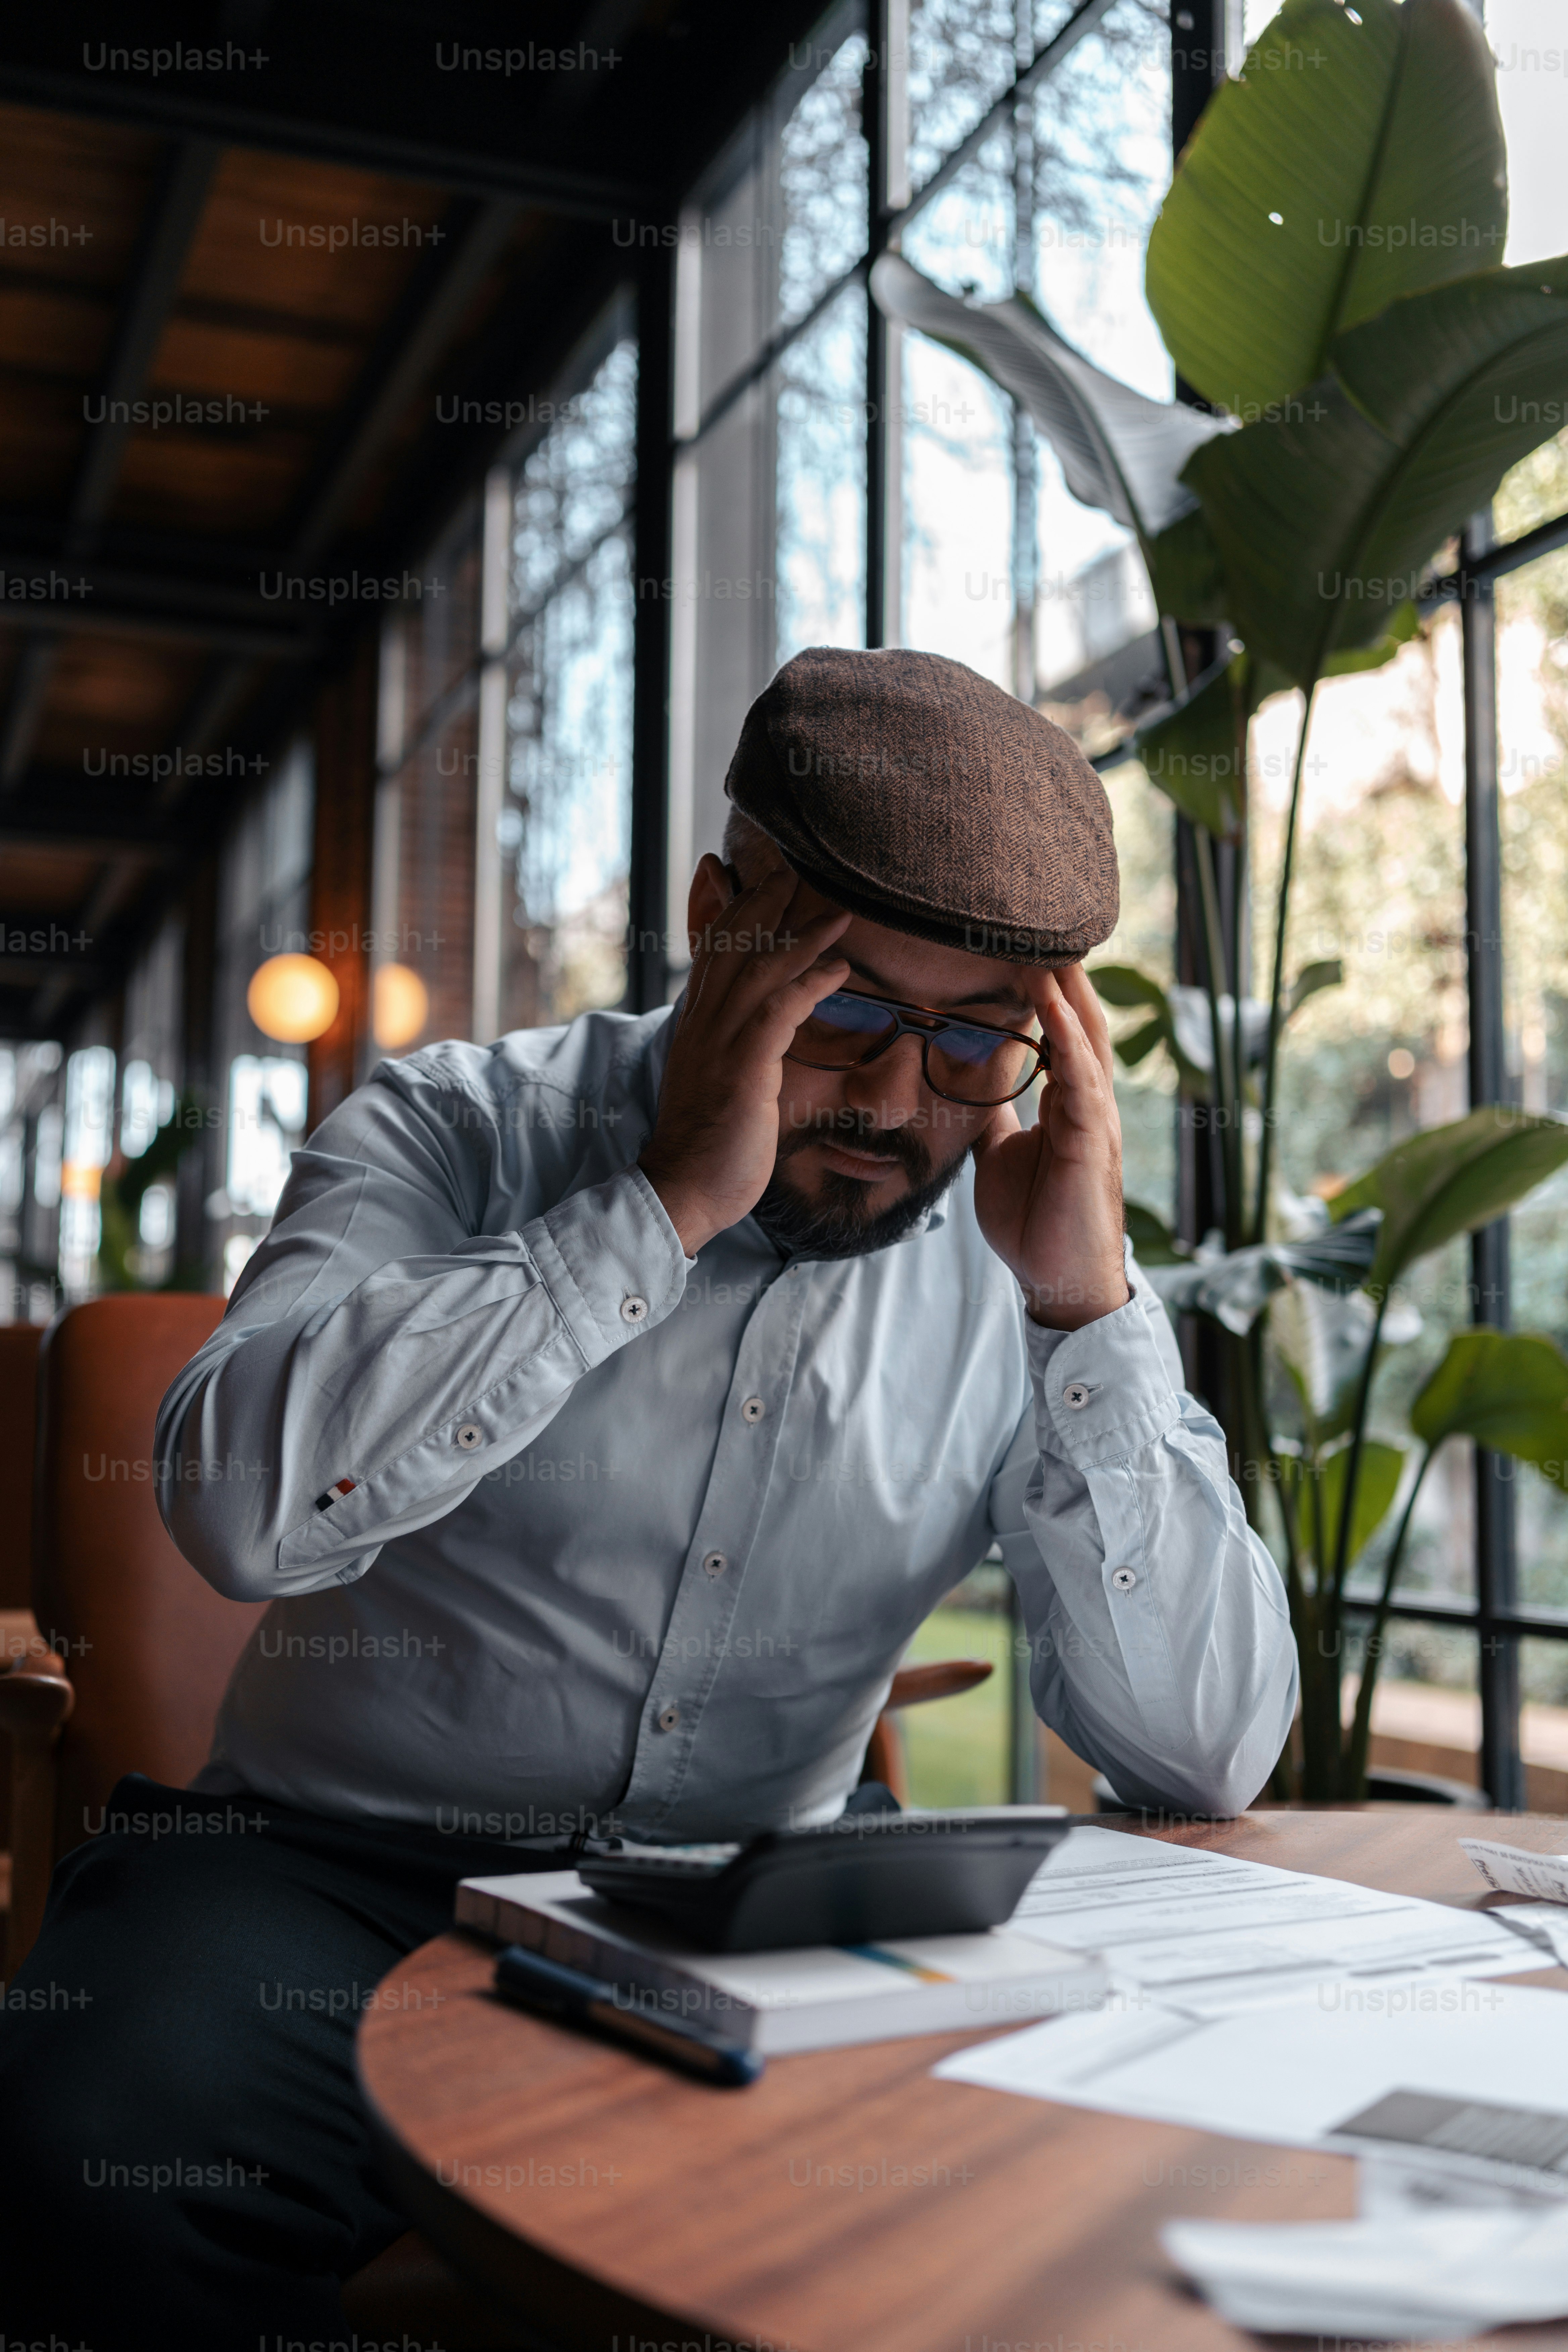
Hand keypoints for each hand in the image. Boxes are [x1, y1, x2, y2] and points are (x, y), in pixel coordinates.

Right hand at [639, 862, 849, 1255]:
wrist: (681, 1190)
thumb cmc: (708, 1148)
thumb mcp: (718, 1088)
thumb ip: (733, 1056)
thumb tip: (754, 1044)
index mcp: (695, 1030)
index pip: (710, 958)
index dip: (728, 916)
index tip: (743, 881)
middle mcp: (703, 1026)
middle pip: (731, 949)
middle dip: (762, 905)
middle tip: (792, 870)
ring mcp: (721, 1044)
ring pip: (759, 971)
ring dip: (801, 937)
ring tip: (837, 913)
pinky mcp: (744, 1067)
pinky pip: (779, 1011)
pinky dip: (809, 983)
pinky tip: (838, 968)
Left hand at [970, 963, 1129, 1331]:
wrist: (1059, 1279)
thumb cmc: (1035, 1222)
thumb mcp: (1001, 1157)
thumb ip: (995, 1119)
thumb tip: (971, 1089)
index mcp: (1068, 1104)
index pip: (1061, 1033)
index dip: (1046, 991)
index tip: (1022, 949)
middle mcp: (1088, 1102)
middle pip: (1082, 1022)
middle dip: (1064, 974)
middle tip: (1041, 926)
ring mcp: (1094, 1118)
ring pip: (1087, 1037)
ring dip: (1066, 990)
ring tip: (1045, 945)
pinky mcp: (1089, 1139)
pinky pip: (1080, 1075)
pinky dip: (1067, 1036)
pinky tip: (1050, 1003)